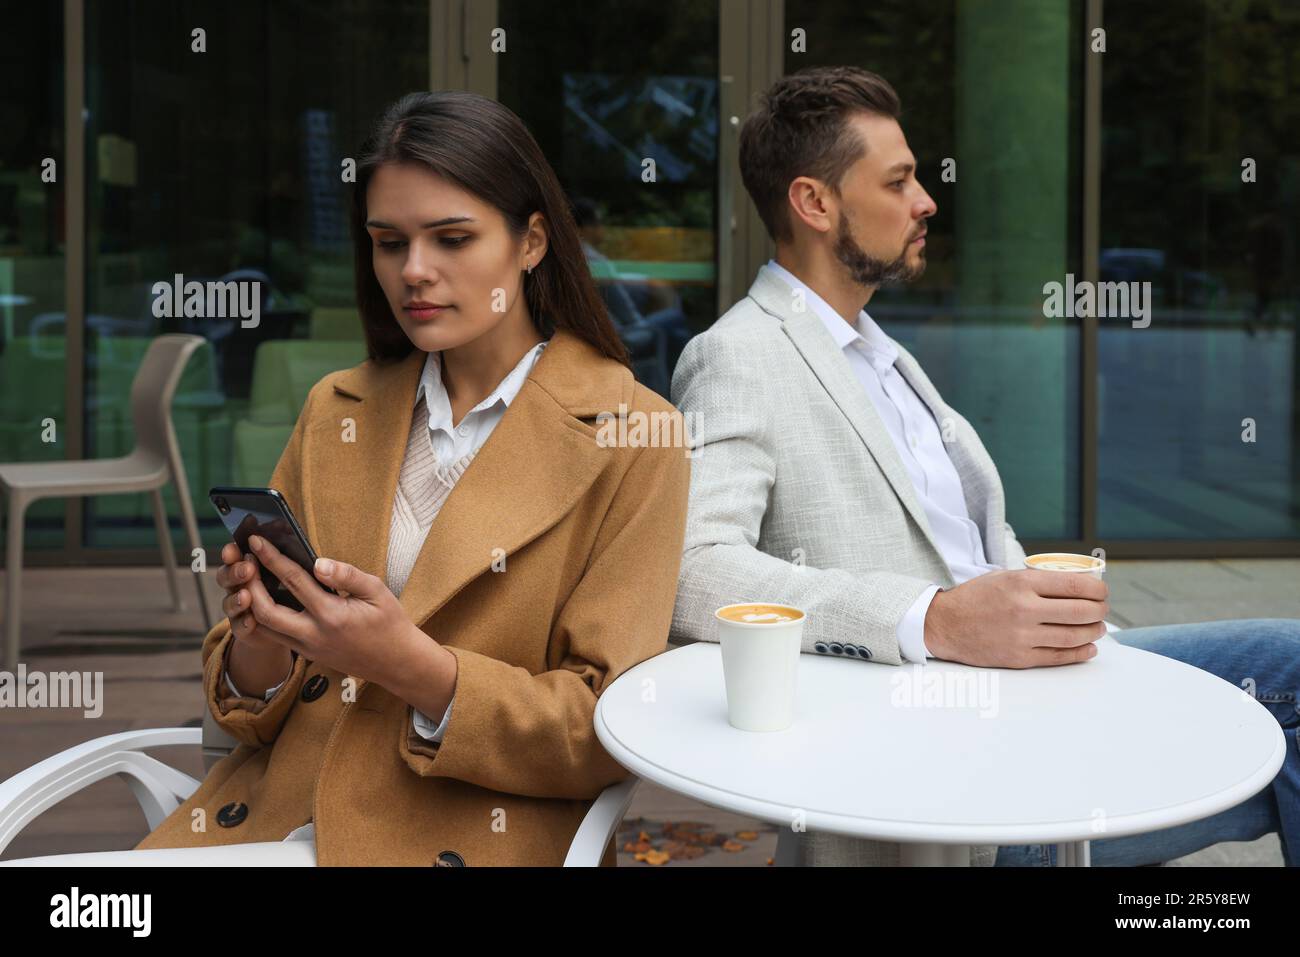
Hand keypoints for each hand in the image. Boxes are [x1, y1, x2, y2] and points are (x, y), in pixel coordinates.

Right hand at [216, 540, 293, 654]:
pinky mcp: (244, 629)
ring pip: (229, 602)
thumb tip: (285, 527)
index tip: (236, 545)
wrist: (295, 623)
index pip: (233, 555)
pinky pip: (239, 627)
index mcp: (246, 566)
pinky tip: (251, 620)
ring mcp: (239, 608)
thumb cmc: (293, 587)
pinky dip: (243, 623)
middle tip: (248, 568)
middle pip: (226, 576)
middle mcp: (238, 585)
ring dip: (236, 598)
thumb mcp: (291, 567)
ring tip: (247, 595)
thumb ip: (284, 550)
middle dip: (234, 571)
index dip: (232, 550)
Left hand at [243, 533, 431, 690]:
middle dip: (249, 584)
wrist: (396, 662)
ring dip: (252, 603)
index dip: (271, 558)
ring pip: (265, 628)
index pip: (293, 581)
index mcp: (332, 615)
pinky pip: (277, 636)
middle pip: (265, 610)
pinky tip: (265, 599)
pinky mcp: (307, 655)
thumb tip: (317, 562)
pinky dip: (265, 617)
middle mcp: (314, 634)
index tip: (256, 541)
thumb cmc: (389, 622)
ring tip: (249, 578)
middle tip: (244, 561)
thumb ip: (346, 575)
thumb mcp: (377, 591)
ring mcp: (308, 648)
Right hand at [924, 569, 1107, 667]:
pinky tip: (1088, 647)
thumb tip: (1076, 586)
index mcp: (1021, 583)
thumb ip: (1037, 581)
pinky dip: (1079, 652)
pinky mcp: (1019, 658)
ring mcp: (1022, 636)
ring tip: (1097, 628)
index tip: (1102, 591)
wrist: (944, 624)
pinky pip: (1059, 657)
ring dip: (1093, 632)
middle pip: (1081, 611)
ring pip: (1074, 636)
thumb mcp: (1004, 577)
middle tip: (1102, 610)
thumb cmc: (976, 598)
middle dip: (1100, 610)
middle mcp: (1024, 609)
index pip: (1075, 585)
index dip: (1098, 589)